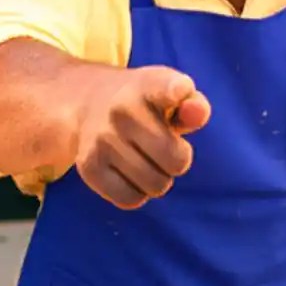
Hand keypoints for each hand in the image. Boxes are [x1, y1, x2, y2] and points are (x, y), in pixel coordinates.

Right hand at [75, 65, 211, 208]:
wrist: (87, 103)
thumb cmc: (146, 105)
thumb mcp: (171, 94)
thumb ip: (194, 105)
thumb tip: (197, 113)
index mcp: (147, 86)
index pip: (164, 87)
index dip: (176, 90)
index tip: (178, 90)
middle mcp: (121, 110)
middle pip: (175, 160)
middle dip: (178, 161)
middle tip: (165, 149)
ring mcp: (101, 139)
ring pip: (155, 185)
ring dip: (158, 179)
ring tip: (146, 160)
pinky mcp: (88, 166)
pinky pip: (130, 199)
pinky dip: (136, 194)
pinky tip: (129, 174)